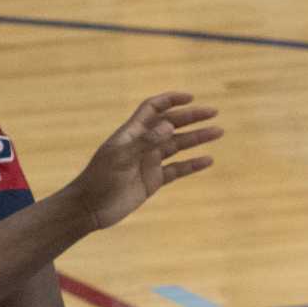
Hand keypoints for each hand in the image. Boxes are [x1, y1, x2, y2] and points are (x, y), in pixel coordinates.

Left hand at [71, 91, 221, 231]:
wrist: (90, 208)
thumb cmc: (99, 180)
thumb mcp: (120, 158)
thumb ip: (145, 142)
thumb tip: (170, 125)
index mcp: (131, 133)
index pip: (152, 108)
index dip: (170, 100)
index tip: (191, 98)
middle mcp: (142, 144)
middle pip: (171, 124)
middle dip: (191, 117)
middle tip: (213, 112)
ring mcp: (149, 162)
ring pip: (178, 145)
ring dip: (197, 138)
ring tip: (218, 131)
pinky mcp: (153, 181)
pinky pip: (177, 169)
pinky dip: (192, 164)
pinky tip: (208, 160)